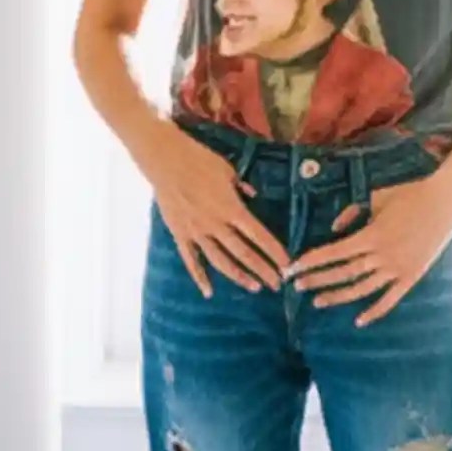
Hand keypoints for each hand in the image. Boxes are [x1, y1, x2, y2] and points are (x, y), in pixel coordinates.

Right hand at [137, 123, 289, 296]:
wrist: (164, 159)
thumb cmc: (198, 159)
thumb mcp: (227, 170)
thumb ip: (242, 187)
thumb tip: (254, 196)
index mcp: (232, 208)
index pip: (259, 235)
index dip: (274, 251)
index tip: (287, 265)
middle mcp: (216, 225)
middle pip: (244, 253)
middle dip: (263, 270)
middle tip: (277, 284)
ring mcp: (197, 232)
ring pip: (221, 261)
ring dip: (238, 276)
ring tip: (254, 287)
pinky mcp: (180, 234)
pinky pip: (191, 260)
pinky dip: (199, 277)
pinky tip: (208, 291)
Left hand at [288, 168, 451, 326]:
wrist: (445, 202)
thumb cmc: (409, 194)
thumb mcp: (376, 197)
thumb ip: (352, 212)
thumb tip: (333, 229)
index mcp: (372, 235)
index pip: (334, 252)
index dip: (312, 261)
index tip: (293, 268)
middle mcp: (383, 256)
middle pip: (344, 272)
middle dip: (318, 279)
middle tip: (296, 286)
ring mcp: (398, 269)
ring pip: (362, 288)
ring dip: (338, 296)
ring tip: (318, 302)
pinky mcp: (411, 277)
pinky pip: (390, 299)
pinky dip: (375, 311)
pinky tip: (358, 320)